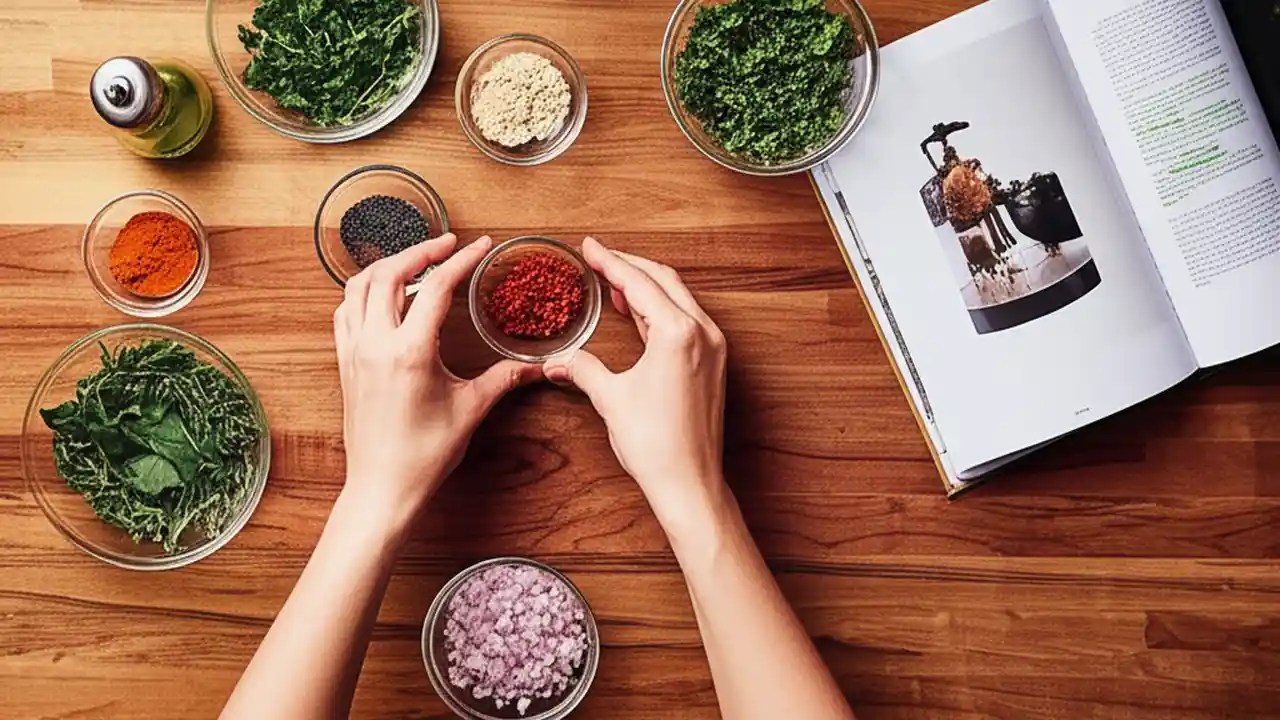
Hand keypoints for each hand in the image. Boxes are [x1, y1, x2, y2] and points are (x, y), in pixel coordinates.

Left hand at [333, 234, 540, 528]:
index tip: (481, 246)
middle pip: (391, 273)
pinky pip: (345, 311)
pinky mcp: (344, 363)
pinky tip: (384, 295)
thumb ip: (502, 379)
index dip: (462, 260)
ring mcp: (354, 351)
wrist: (382, 488)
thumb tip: (535, 367)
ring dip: (388, 265)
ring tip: (416, 261)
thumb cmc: (424, 454)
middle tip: (448, 244)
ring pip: (359, 286)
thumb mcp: (470, 410)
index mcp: (410, 351)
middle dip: (421, 250)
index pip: (437, 287)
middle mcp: (376, 343)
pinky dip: (363, 292)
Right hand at [544, 238, 727, 531]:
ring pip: (678, 298)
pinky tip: (640, 315)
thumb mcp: (611, 399)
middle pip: (664, 280)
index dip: (610, 262)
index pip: (640, 283)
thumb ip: (583, 369)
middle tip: (599, 259)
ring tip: (615, 283)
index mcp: (678, 333)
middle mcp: (703, 333)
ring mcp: (713, 348)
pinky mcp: (714, 364)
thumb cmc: (656, 444)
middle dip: (629, 266)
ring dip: (647, 286)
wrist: (690, 483)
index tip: (590, 247)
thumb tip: (558, 361)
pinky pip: (687, 321)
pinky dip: (661, 310)